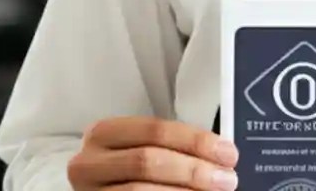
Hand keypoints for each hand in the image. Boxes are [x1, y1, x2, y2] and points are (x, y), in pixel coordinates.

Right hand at [67, 117, 238, 190]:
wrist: (104, 190)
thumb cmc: (129, 170)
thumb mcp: (142, 150)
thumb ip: (174, 148)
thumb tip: (221, 157)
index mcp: (104, 133)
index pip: (155, 130)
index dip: (195, 141)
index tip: (227, 153)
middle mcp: (88, 162)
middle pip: (148, 161)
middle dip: (193, 170)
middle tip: (226, 179)